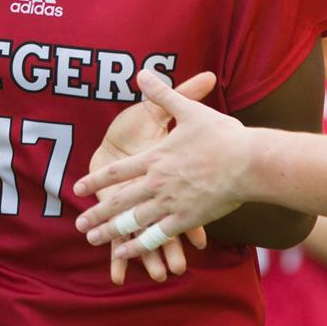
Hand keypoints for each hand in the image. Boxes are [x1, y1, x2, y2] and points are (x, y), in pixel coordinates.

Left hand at [79, 72, 215, 284]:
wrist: (249, 162)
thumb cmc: (222, 135)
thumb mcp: (189, 110)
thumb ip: (162, 94)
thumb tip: (142, 73)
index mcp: (154, 158)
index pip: (116, 172)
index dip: (95, 181)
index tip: (78, 189)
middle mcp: (157, 183)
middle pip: (118, 201)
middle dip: (97, 213)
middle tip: (79, 224)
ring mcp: (170, 203)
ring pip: (132, 222)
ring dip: (111, 232)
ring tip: (93, 239)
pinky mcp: (186, 220)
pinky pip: (156, 236)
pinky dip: (139, 245)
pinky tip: (126, 252)